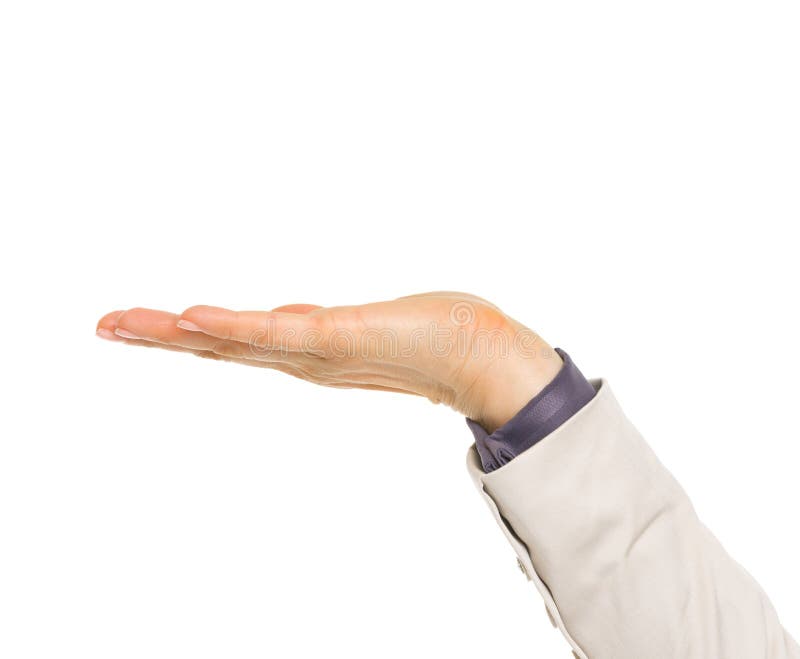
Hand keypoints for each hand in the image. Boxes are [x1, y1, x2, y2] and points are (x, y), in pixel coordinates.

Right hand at [96, 291, 561, 431]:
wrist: (480, 354)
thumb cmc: (426, 337)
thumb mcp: (352, 327)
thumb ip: (315, 327)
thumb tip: (288, 319)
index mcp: (302, 352)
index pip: (230, 344)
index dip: (182, 337)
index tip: (136, 325)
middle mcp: (301, 358)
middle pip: (218, 347)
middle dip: (158, 337)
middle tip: (103, 325)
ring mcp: (316, 352)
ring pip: (235, 343)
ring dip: (177, 334)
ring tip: (125, 323)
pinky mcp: (339, 338)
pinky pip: (276, 334)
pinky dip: (231, 329)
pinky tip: (192, 319)